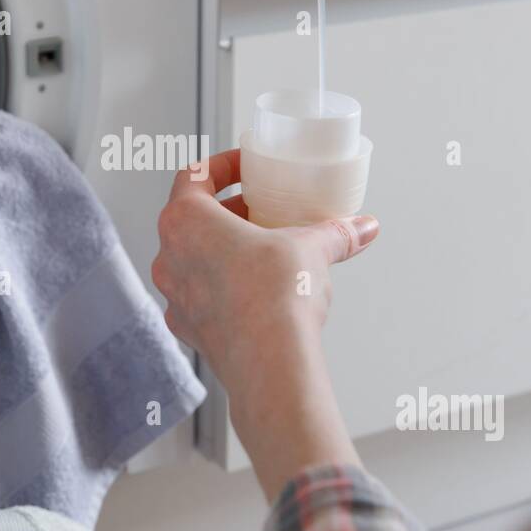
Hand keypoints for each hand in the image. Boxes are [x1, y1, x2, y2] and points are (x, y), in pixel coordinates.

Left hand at [152, 149, 378, 498]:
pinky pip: (201, 297)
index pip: (193, 176)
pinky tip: (255, 291)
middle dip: (226, 210)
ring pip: (192, 259)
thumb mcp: (312, 249)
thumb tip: (361, 228)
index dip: (221, 166)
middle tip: (259, 208)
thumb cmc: (275, 297)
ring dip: (222, 249)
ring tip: (262, 250)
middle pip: (190, 218)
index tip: (244, 167)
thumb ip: (334, 233)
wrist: (271, 363)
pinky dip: (223, 287)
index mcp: (185, 222)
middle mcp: (169, 257)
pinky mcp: (190, 330)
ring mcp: (175, 297)